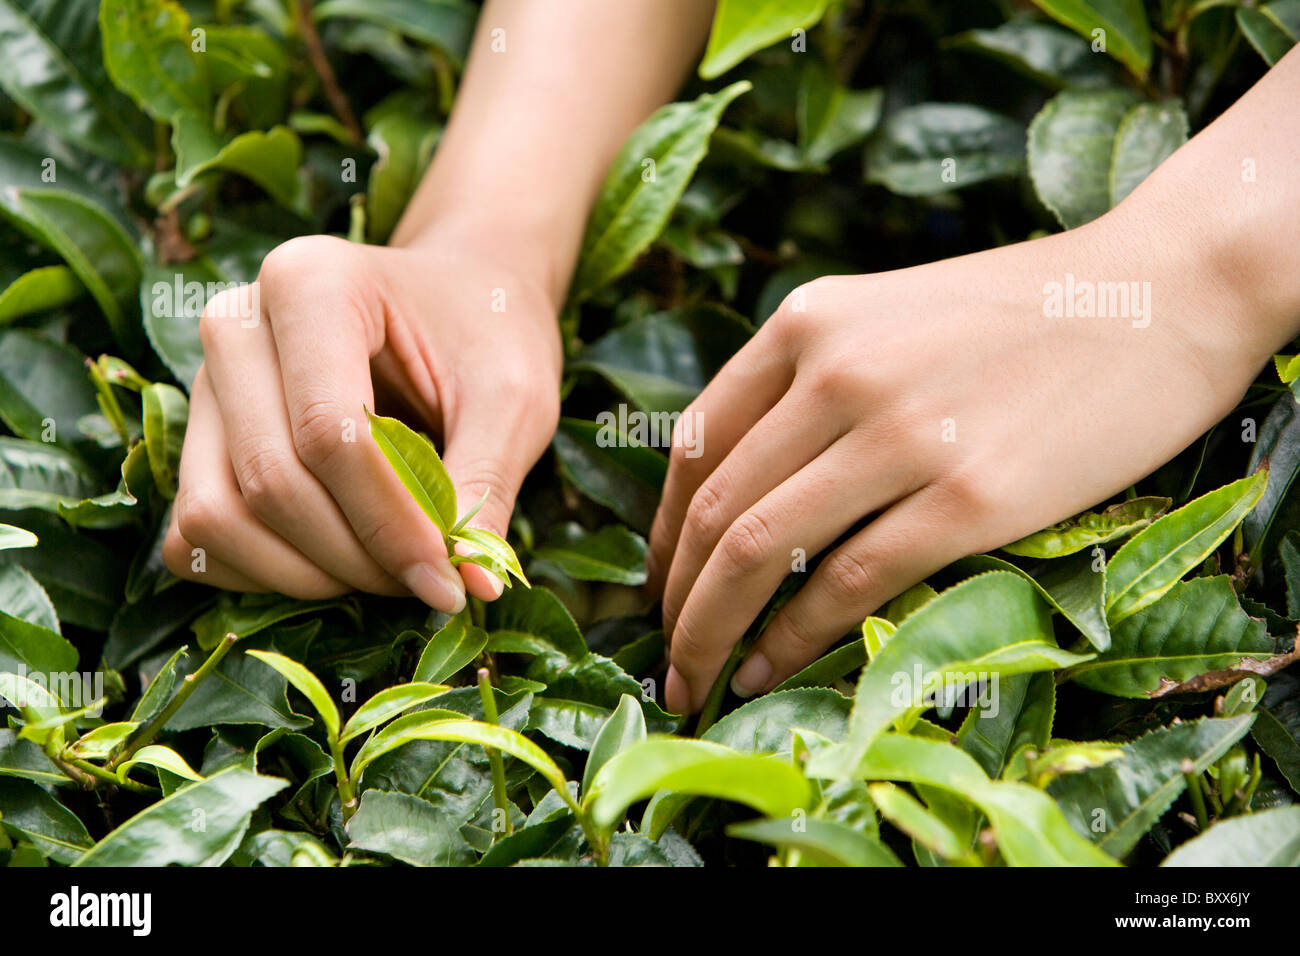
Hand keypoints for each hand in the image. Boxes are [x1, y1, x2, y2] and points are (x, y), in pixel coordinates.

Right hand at [163, 231, 561, 610]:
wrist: (456, 300)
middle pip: (269, 480)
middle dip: (354, 555)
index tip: (449, 578)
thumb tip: (477, 588)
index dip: (389, 523)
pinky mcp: (197, 440)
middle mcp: (237, 325)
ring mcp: (205, 385)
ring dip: (304, 574)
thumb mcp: (513, 398)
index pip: (329, 433)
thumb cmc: (487, 334)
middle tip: (427, 578)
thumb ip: (488, 485)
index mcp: (311, 282)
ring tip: (387, 570)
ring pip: (215, 516)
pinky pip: (192, 537)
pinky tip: (336, 564)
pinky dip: (260, 573)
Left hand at [647, 207, 1259, 712]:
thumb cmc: (1021, 313)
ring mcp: (899, 434)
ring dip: (712, 631)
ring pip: (756, 551)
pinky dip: (791, 640)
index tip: (660, 583)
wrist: (1160, 295)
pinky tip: (768, 670)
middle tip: (666, 654)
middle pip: (710, 509)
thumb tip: (742, 483)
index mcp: (806, 322)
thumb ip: (809, 379)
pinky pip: (846, 585)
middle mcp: (835, 372)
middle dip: (674, 600)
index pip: (693, 445)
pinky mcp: (967, 498)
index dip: (661, 530)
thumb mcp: (887, 316)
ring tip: (698, 679)